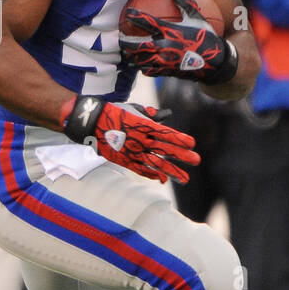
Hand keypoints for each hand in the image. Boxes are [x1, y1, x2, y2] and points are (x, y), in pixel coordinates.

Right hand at [60, 96, 200, 184]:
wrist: (92, 122)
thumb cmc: (116, 113)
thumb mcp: (135, 110)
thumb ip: (152, 115)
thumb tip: (168, 115)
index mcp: (145, 126)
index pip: (167, 134)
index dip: (180, 139)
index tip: (192, 144)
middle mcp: (141, 140)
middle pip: (166, 150)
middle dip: (182, 156)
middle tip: (196, 160)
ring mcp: (133, 152)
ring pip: (156, 164)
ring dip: (172, 172)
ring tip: (184, 179)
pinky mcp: (124, 160)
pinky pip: (141, 169)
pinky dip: (152, 174)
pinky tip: (162, 179)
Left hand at [120, 0, 236, 83]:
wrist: (217, 62)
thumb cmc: (208, 37)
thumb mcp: (199, 18)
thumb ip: (186, 4)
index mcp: (170, 31)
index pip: (147, 22)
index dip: (135, 17)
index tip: (128, 14)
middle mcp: (165, 46)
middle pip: (137, 45)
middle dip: (126, 42)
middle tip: (121, 39)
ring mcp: (165, 61)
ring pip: (140, 60)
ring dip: (132, 57)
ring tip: (127, 54)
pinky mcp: (168, 72)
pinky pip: (150, 71)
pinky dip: (144, 68)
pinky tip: (141, 66)